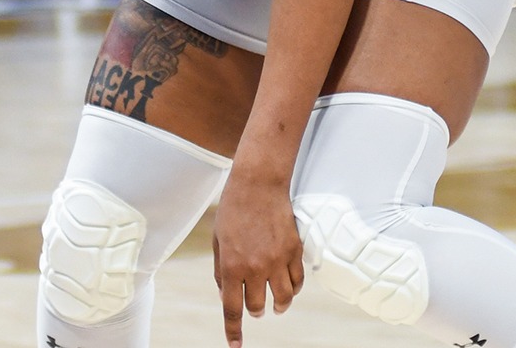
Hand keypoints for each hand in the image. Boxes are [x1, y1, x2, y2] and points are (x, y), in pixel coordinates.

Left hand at [211, 173, 303, 347]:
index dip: (234, 331)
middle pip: (257, 307)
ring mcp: (277, 260)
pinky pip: (297, 281)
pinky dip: (293, 289)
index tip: (236, 346)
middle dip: (255, 311)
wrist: (258, 183)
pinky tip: (288, 287)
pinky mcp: (294, 251)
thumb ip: (221, 270)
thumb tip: (227, 294)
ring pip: (283, 299)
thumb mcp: (217, 241)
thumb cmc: (233, 209)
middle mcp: (254, 267)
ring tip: (276, 305)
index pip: (232, 309)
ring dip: (278, 306)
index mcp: (231, 266)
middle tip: (255, 308)